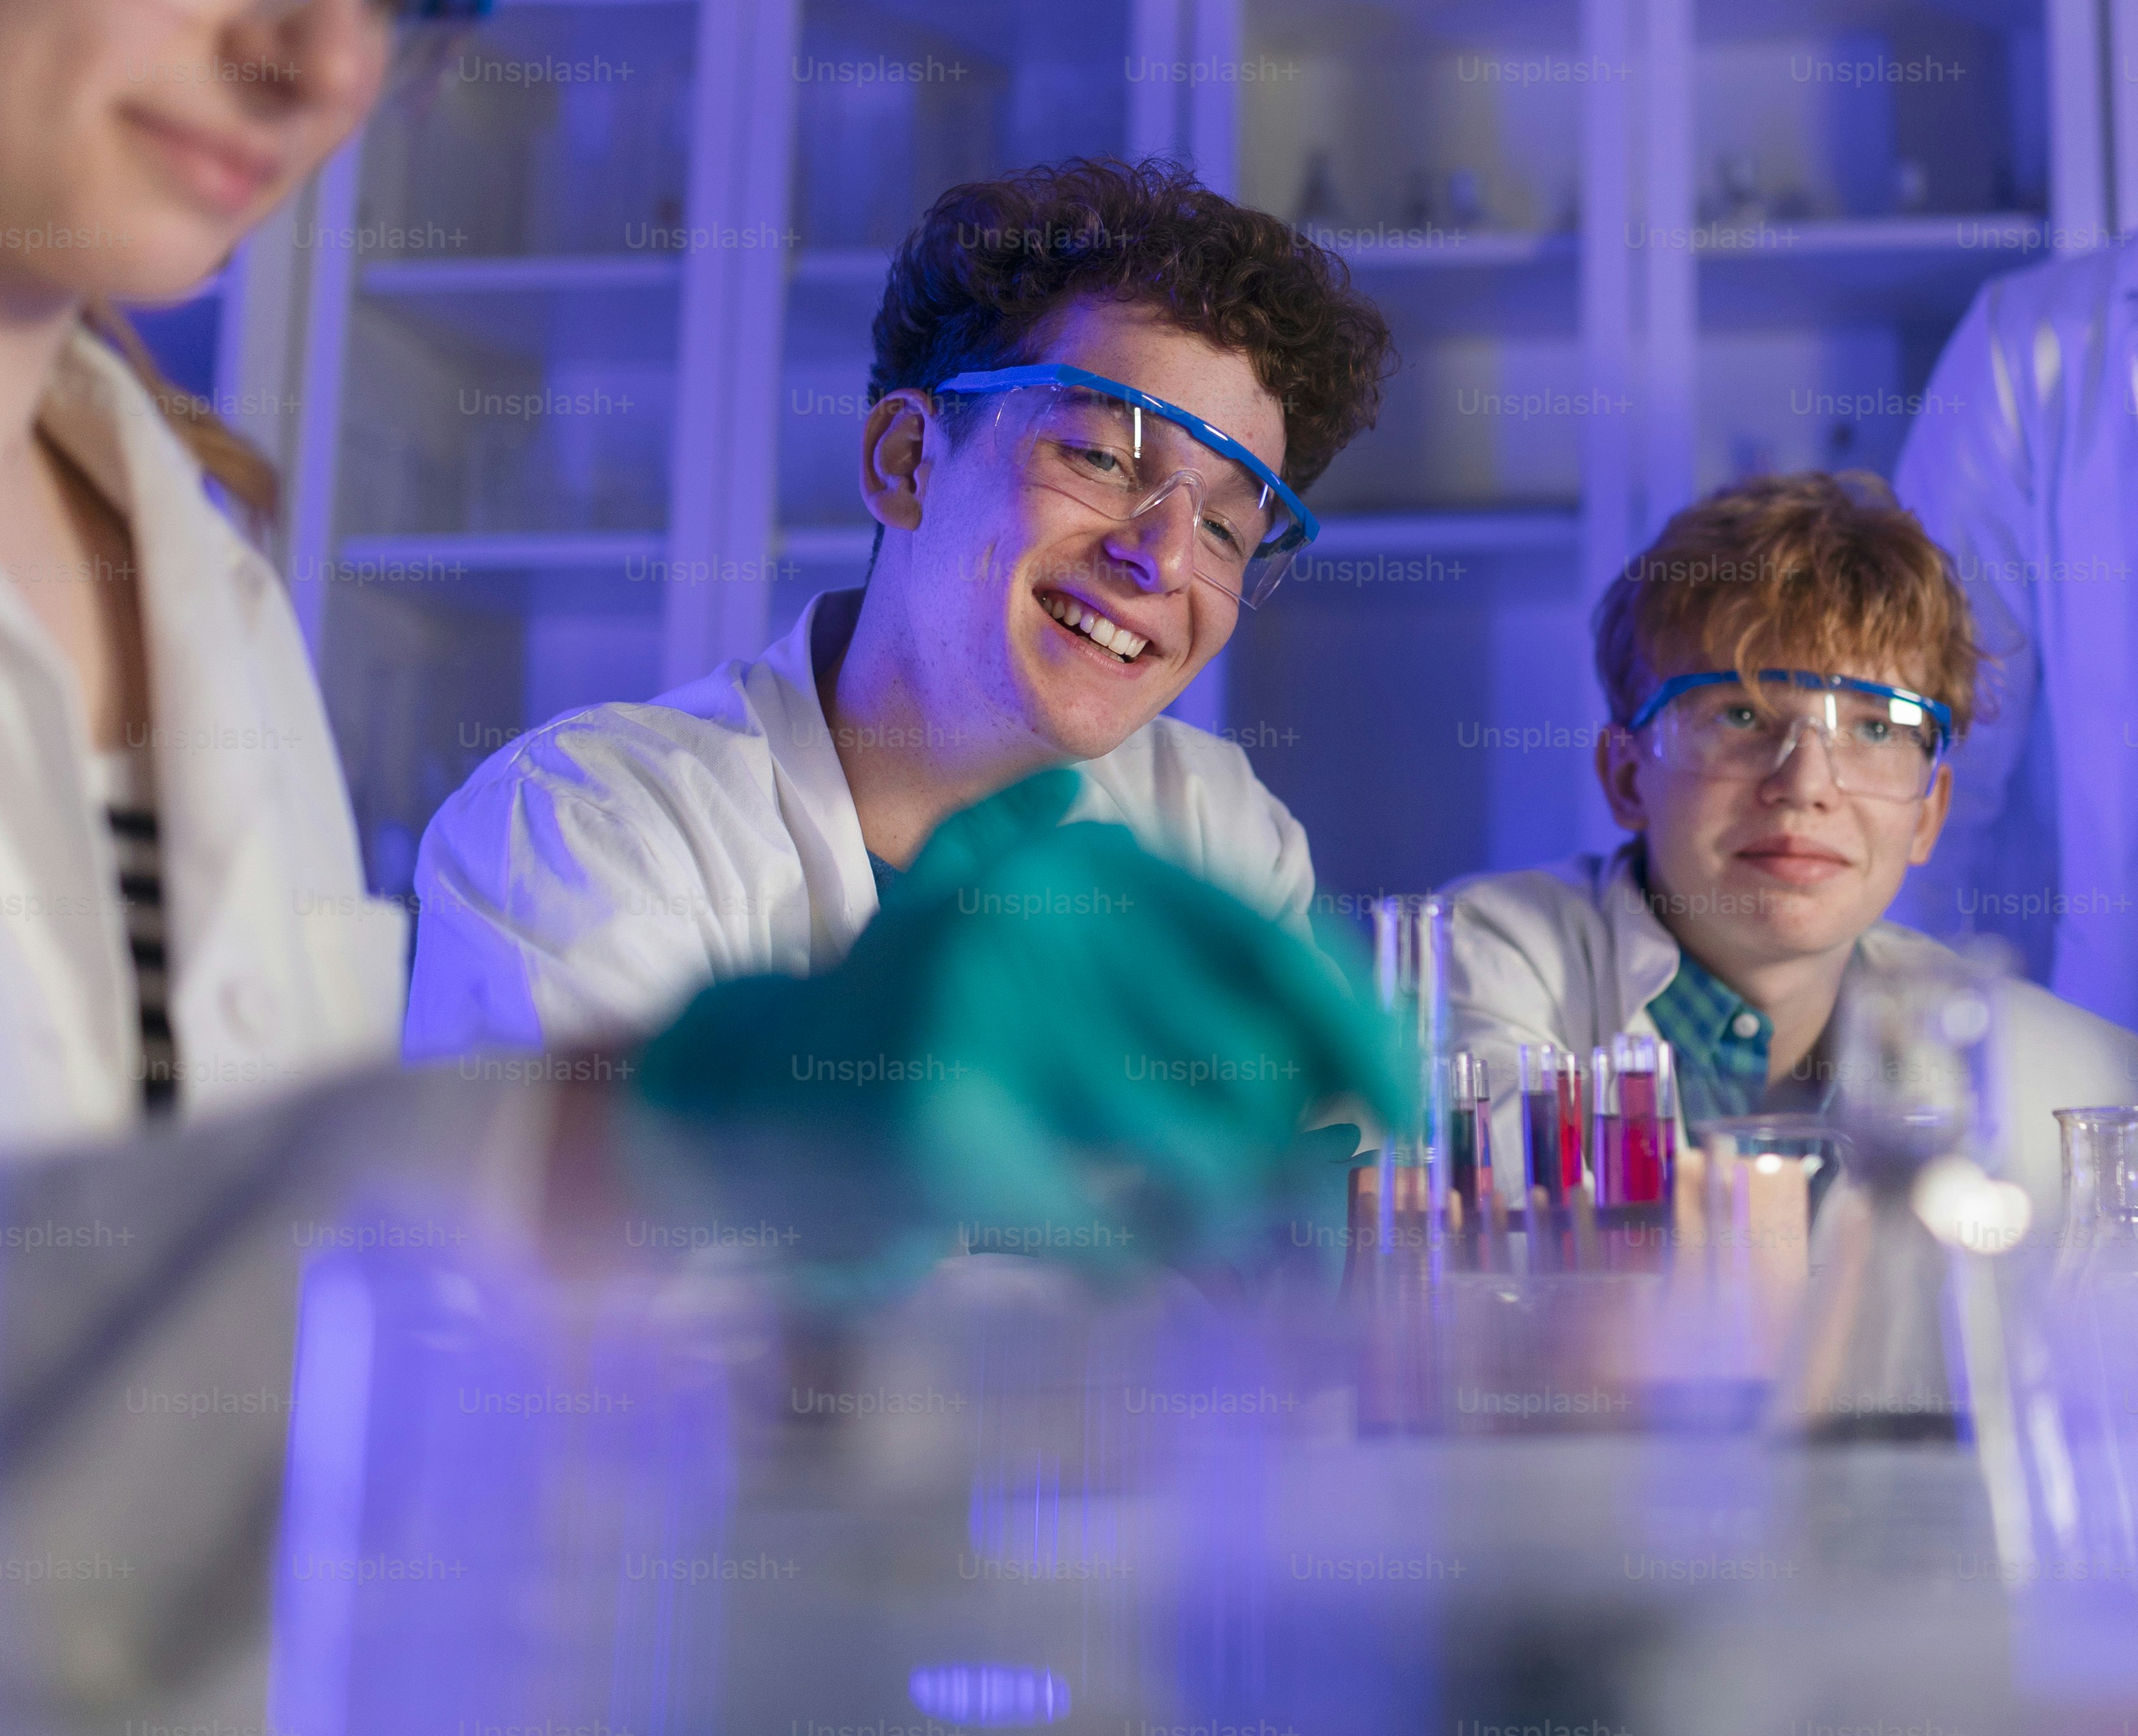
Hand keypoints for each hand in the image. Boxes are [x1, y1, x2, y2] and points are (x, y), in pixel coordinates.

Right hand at [631, 771, 1408, 1267]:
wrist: (732, 1084)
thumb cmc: (913, 1023)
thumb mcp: (1048, 942)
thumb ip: (1177, 952)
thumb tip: (1349, 1014)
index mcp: (1080, 865)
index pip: (1273, 944)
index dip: (1358, 1029)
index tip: (1405, 1107)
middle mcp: (1042, 917)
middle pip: (1252, 1063)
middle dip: (1287, 1152)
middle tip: (1292, 1208)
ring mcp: (986, 1012)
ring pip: (1196, 1151)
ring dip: (1225, 1221)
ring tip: (1203, 1245)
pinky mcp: (940, 1120)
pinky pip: (1102, 1222)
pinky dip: (1132, 1262)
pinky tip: (1122, 1272)